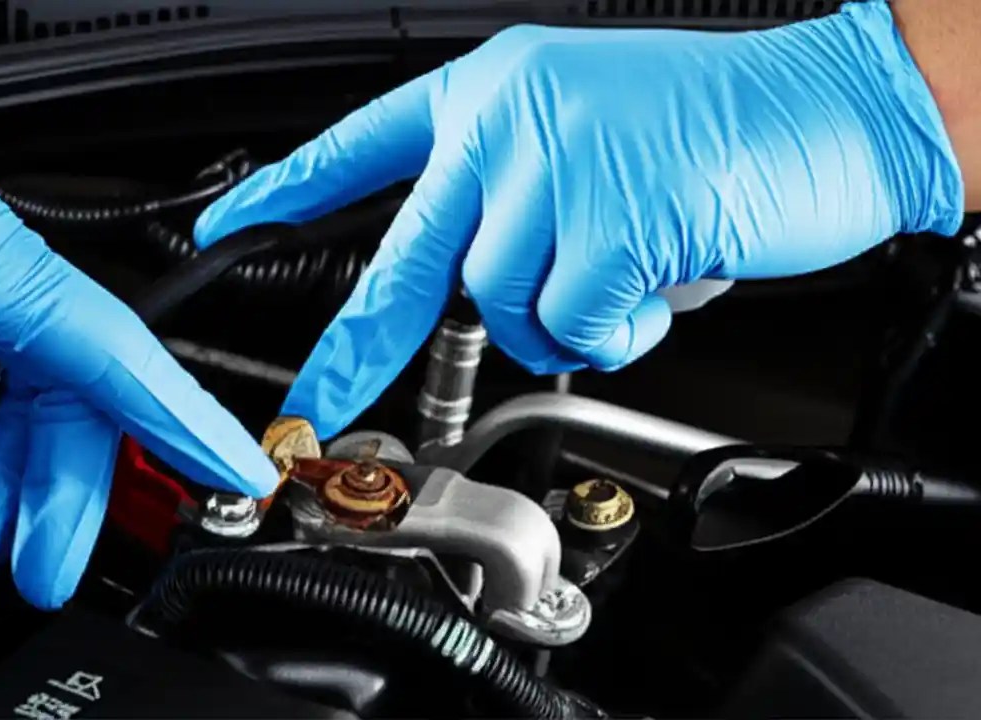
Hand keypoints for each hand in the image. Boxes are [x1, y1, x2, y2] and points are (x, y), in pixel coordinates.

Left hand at [194, 0, 962, 438]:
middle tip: (316, 400)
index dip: (290, 187)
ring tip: (625, 276)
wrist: (830, 105)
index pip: (362, 143)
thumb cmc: (714, 130)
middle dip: (350, 349)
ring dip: (561, 322)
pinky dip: (612, 333)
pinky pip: (570, 325)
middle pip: (400, 260)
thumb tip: (469, 294)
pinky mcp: (604, 216)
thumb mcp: (586, 142)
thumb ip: (513, 206)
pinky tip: (654, 283)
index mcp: (491, 93)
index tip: (227, 224)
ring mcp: (554, 164)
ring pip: (499, 307)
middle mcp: (508, 120)